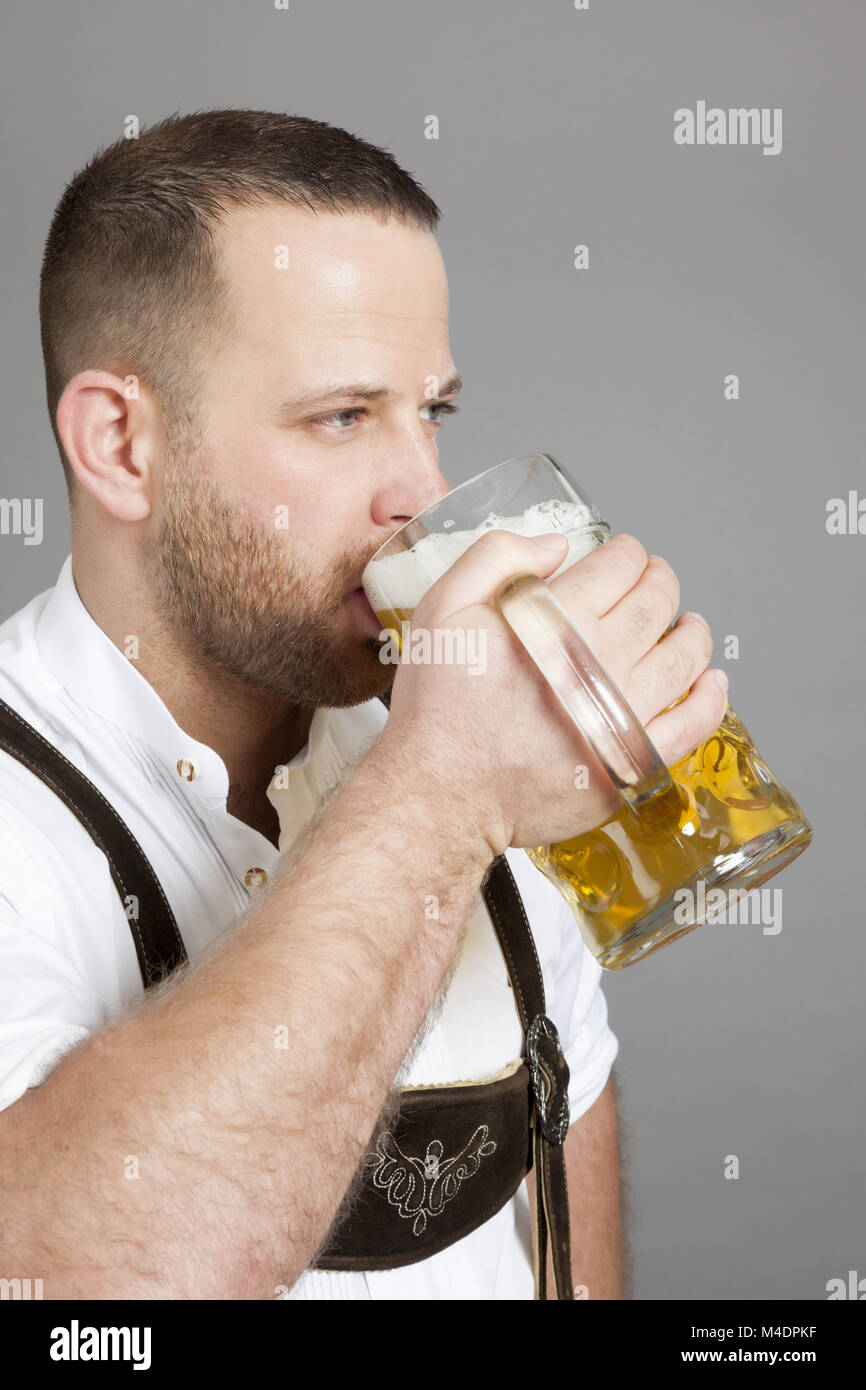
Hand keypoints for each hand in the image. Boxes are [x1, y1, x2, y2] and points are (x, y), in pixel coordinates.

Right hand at [378, 531, 727, 855]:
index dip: (626, 552)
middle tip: (656, 581)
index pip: (621, 564)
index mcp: (562, 619)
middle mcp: (603, 661)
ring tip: (690, 625)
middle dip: (661, 581)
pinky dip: (712, 699)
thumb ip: (496, 557)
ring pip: (686, 657)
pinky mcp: (634, 761)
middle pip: (659, 602)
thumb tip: (555, 546)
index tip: (623, 555)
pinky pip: (694, 724)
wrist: (443, 793)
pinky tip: (712, 683)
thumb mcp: (443, 608)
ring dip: (693, 632)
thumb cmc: (440, 709)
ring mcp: (626, 713)